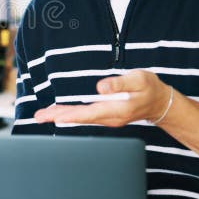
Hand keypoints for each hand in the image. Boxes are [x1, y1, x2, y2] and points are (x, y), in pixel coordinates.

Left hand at [34, 70, 171, 126]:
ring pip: (80, 118)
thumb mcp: (139, 79)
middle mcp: (109, 117)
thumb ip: (120, 83)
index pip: (90, 113)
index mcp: (117, 109)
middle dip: (59, 117)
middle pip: (80, 118)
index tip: (57, 117)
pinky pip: (84, 116)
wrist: (159, 102)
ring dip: (60, 116)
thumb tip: (100, 87)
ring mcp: (107, 118)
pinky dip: (69, 114)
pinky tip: (58, 113)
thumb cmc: (149, 88)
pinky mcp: (105, 115)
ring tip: (42, 115)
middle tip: (39, 117)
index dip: (73, 115)